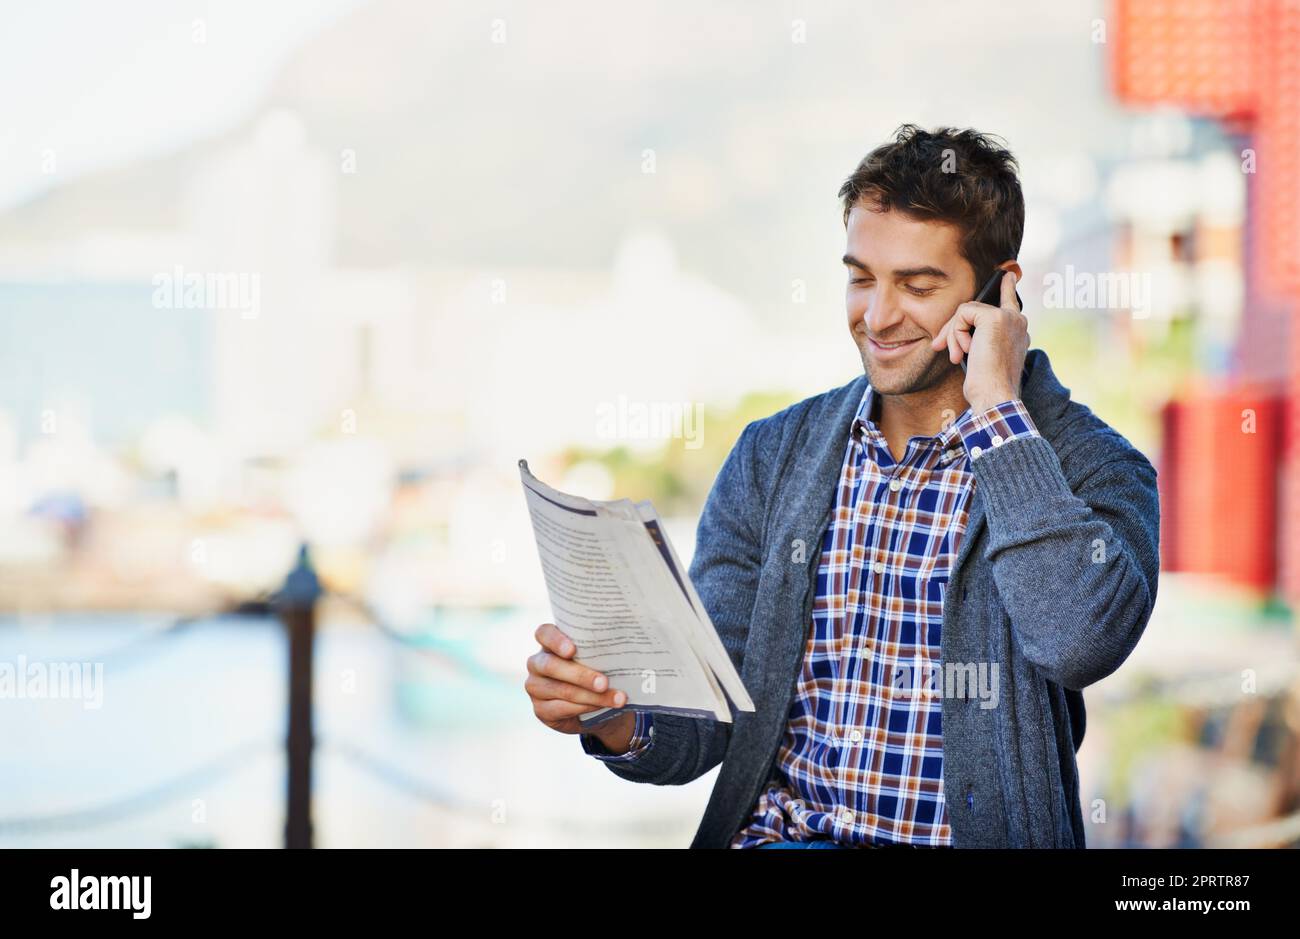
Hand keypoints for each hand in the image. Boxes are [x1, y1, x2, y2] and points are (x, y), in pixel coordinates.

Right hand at [525, 622, 628, 735]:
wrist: (591, 706)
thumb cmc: (595, 671)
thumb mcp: (595, 658)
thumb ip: (599, 650)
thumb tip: (627, 648)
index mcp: (549, 643)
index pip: (544, 633)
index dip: (556, 640)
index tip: (572, 650)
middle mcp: (537, 663)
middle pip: (552, 666)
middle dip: (581, 675)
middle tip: (604, 682)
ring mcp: (535, 687)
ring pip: (562, 690)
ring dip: (591, 696)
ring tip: (616, 699)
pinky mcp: (540, 709)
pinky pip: (562, 709)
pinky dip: (585, 708)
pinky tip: (601, 708)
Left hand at [930, 269, 1029, 412]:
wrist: (995, 396)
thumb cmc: (987, 386)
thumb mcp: (981, 358)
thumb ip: (976, 340)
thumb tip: (948, 335)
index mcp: (1018, 331)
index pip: (1011, 302)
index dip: (1007, 287)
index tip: (1007, 274)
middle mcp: (1017, 321)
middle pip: (975, 309)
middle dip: (953, 328)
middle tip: (939, 346)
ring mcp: (1008, 317)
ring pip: (966, 311)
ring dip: (953, 335)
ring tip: (956, 356)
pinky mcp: (995, 317)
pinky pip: (963, 313)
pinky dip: (955, 333)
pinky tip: (964, 351)